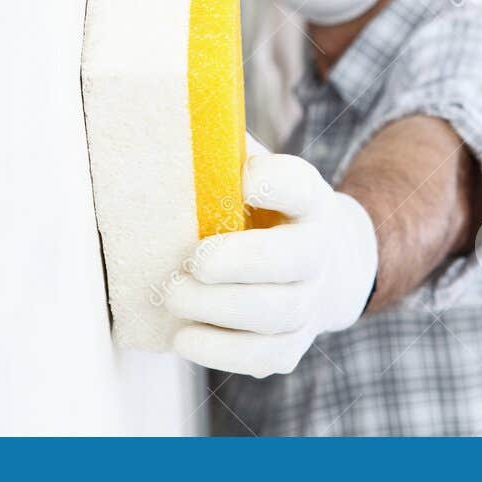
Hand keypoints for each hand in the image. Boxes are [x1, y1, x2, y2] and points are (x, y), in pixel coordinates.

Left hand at [167, 139, 377, 378]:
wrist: (321, 268)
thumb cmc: (261, 214)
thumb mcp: (253, 175)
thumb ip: (221, 156)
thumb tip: (160, 122)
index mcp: (308, 202)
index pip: (300, 186)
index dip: (276, 181)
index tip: (245, 178)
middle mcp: (317, 254)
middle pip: (289, 262)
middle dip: (236, 263)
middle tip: (191, 262)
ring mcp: (308, 304)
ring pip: (273, 314)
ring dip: (218, 309)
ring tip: (174, 295)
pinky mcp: (290, 346)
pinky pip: (262, 358)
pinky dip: (220, 352)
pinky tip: (183, 337)